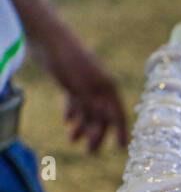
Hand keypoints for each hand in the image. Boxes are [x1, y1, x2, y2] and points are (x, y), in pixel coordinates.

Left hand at [44, 38, 127, 153]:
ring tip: (72, 140)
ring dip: (82, 126)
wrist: (50, 39)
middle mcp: (100, 89)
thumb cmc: (70, 61)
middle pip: (102, 116)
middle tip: (90, 152)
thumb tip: (107, 122)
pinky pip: (76, 102)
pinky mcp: (73, 82)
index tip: (121, 148)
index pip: (119, 115)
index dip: (121, 132)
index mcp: (108, 89)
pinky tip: (67, 121)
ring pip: (87, 111)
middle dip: (96, 134)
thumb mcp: (83, 86)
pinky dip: (73, 112)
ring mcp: (86, 85)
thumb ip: (95, 104)